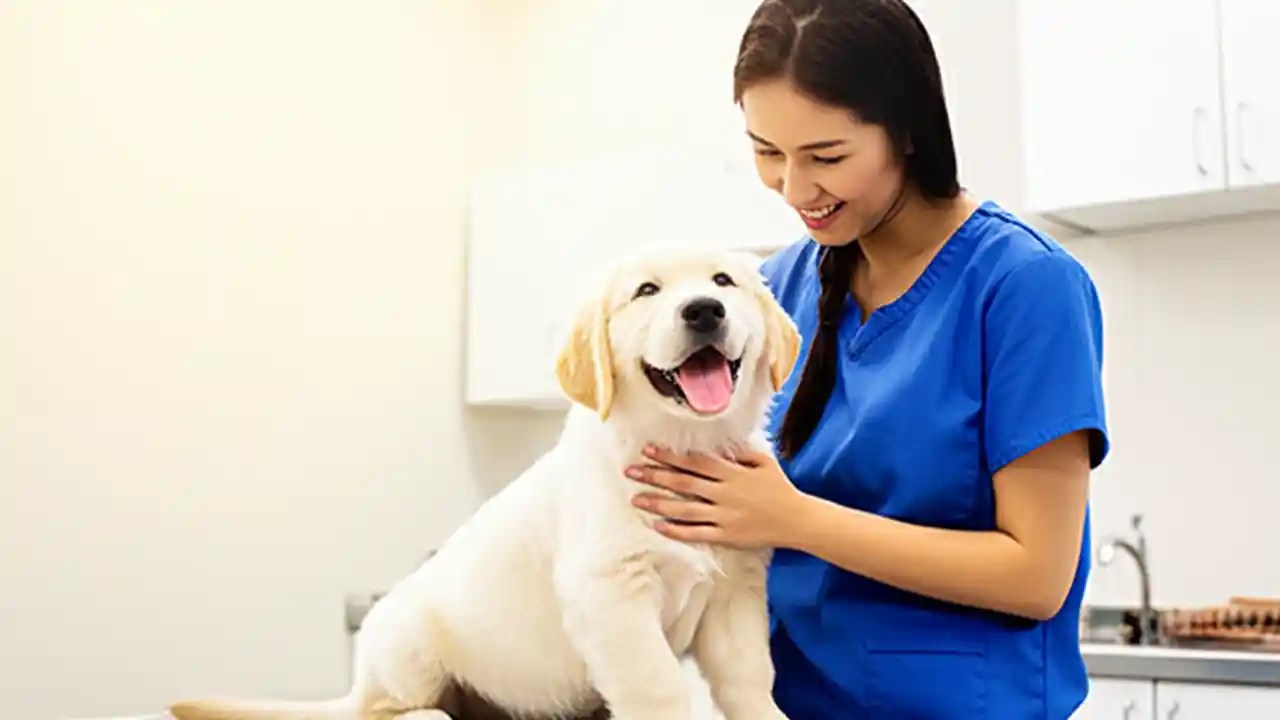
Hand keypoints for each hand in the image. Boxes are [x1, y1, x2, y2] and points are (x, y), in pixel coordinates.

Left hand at [625, 443, 808, 549]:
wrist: (797, 520)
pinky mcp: (726, 535)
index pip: (694, 462)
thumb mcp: (763, 462)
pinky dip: (676, 530)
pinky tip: (658, 526)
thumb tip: (718, 442)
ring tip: (636, 499)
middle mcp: (725, 493)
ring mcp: (724, 515)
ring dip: (658, 503)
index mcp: (732, 473)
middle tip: (630, 471)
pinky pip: (697, 533)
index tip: (648, 450)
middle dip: (655, 476)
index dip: (670, 455)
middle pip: (683, 482)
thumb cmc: (779, 488)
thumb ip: (739, 452)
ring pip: (684, 509)